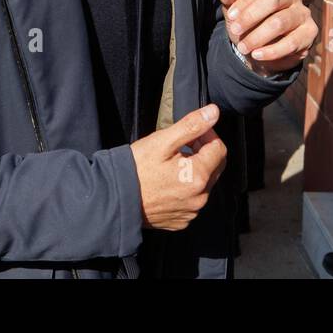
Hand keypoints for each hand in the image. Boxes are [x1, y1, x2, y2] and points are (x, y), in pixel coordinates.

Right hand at [130, 104, 226, 230]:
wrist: (113, 198)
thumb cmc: (135, 168)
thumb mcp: (162, 141)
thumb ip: (191, 126)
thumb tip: (214, 112)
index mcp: (198, 176)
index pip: (219, 149)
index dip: (208, 135)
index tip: (191, 133)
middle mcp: (199, 198)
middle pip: (215, 168)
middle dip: (203, 153)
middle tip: (181, 146)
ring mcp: (190, 212)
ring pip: (204, 185)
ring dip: (195, 171)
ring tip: (171, 164)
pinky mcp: (181, 221)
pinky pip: (192, 201)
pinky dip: (186, 189)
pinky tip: (167, 182)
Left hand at [218, 0, 317, 74]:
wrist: (261, 48)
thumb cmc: (248, 23)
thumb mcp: (234, 9)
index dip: (244, 0)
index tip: (231, 16)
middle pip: (273, 0)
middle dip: (251, 17)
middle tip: (234, 31)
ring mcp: (304, 12)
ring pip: (280, 22)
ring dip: (258, 37)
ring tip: (243, 47)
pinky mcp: (310, 31)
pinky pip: (291, 42)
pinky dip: (272, 51)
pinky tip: (257, 55)